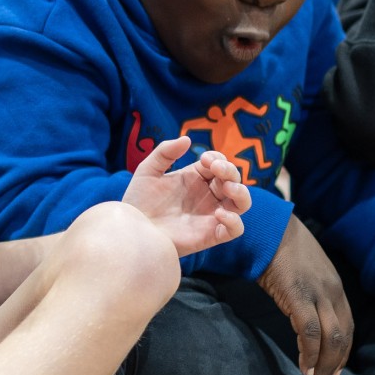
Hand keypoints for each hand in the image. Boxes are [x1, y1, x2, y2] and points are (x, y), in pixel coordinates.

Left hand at [121, 134, 249, 254]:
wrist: (132, 230)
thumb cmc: (138, 201)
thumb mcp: (148, 171)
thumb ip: (165, 152)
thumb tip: (188, 139)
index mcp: (196, 178)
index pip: (219, 163)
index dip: (218, 158)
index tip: (204, 159)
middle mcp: (207, 195)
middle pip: (234, 180)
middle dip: (229, 170)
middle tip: (215, 168)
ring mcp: (211, 215)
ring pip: (241, 203)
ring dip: (241, 192)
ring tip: (228, 187)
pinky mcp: (210, 234)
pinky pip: (235, 230)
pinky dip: (234, 221)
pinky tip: (219, 213)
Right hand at [258, 215, 353, 374]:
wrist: (268, 227)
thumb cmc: (280, 247)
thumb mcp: (304, 271)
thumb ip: (309, 291)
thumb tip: (303, 313)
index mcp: (334, 287)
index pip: (348, 326)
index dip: (344, 351)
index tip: (336, 369)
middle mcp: (332, 292)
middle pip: (344, 336)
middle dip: (335, 364)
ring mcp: (317, 294)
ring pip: (331, 338)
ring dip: (324, 365)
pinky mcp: (297, 296)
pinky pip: (310, 332)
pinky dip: (310, 354)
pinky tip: (304, 366)